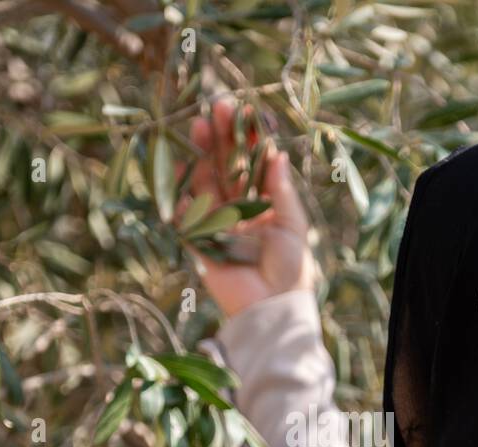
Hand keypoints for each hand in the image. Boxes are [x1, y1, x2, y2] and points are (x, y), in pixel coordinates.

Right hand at [185, 100, 313, 317]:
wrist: (272, 307)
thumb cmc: (291, 267)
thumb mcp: (292, 224)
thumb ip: (281, 190)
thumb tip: (277, 152)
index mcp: (260, 201)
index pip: (250, 163)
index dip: (245, 138)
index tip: (243, 110)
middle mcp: (237, 207)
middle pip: (223, 165)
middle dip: (218, 137)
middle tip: (214, 108)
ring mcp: (216, 222)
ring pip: (203, 182)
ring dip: (199, 156)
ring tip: (197, 129)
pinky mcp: (199, 242)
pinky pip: (187, 216)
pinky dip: (184, 198)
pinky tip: (184, 173)